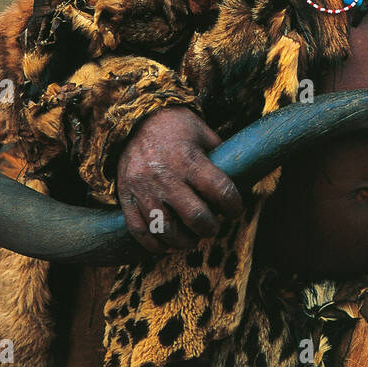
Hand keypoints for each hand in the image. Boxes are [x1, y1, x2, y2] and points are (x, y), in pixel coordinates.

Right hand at [116, 106, 242, 253]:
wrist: (134, 120)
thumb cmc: (174, 126)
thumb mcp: (201, 132)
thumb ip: (219, 154)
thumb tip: (240, 174)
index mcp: (188, 159)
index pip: (221, 190)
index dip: (233, 205)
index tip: (235, 210)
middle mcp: (166, 176)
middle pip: (195, 216)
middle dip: (210, 228)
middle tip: (212, 227)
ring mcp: (144, 188)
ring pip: (166, 229)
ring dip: (184, 241)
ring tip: (191, 239)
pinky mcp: (127, 197)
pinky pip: (139, 230)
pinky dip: (154, 245)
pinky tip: (166, 246)